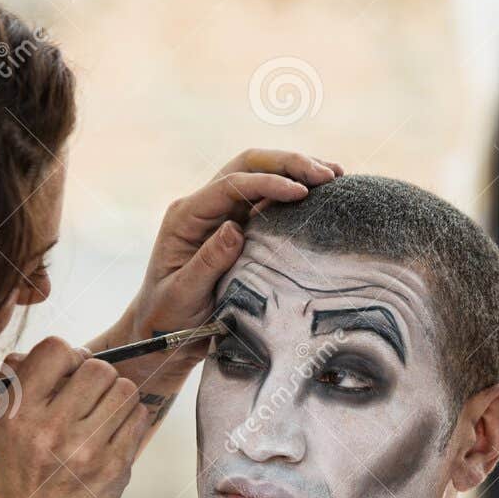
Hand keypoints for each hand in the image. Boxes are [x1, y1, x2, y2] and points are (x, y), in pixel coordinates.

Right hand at [0, 336, 150, 497]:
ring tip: (105, 413)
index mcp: (19, 413)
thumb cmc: (20, 470)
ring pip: (125, 390)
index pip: (56, 349)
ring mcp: (85, 450)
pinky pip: (139, 418)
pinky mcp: (114, 467)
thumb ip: (16, 382)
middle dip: (99, 375)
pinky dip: (131, 419)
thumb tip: (49, 351)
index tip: (70, 371)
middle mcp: (51, 430)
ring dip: (119, 396)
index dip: (70, 354)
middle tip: (93, 394)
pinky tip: (114, 433)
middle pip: (99, 368)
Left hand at [110, 149, 342, 403]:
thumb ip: (208, 261)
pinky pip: (268, 201)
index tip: (302, 192)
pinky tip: (323, 194)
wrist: (162, 333)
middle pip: (248, 166)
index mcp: (186, 216)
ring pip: (261, 176)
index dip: (268, 183)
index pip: (230, 184)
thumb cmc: (168, 317)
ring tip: (335, 176)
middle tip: (328, 175)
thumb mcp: (184, 294)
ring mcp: (222, 215)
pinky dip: (296, 193)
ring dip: (297, 171)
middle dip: (289, 164)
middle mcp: (204, 207)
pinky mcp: (238, 228)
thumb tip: (235, 228)